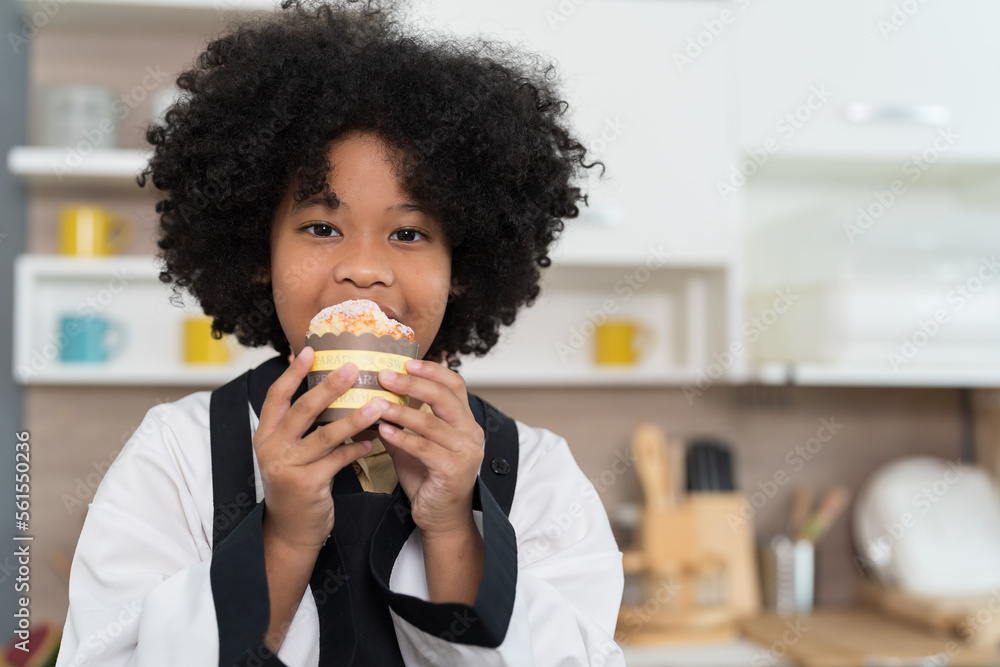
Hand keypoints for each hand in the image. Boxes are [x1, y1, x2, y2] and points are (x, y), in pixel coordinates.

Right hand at [254, 346, 387, 550]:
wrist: (290, 530)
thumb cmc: (296, 484)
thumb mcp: (290, 452)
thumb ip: (302, 426)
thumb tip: (329, 388)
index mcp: (265, 434)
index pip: (276, 396)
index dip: (292, 373)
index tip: (310, 351)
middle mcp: (271, 448)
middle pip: (301, 410)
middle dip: (328, 387)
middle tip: (352, 368)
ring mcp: (287, 467)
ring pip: (324, 436)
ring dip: (353, 418)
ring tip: (376, 404)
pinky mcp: (307, 485)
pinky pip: (338, 460)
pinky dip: (357, 448)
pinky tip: (373, 439)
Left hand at [376, 360, 484, 536]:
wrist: (441, 518)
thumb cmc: (428, 479)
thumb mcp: (414, 445)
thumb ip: (402, 422)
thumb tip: (375, 399)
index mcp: (464, 421)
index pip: (455, 384)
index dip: (432, 370)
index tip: (406, 362)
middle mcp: (470, 433)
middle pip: (444, 396)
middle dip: (413, 384)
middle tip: (385, 376)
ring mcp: (465, 452)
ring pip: (431, 422)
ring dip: (401, 411)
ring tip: (377, 403)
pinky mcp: (453, 470)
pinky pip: (424, 448)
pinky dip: (402, 437)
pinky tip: (384, 430)